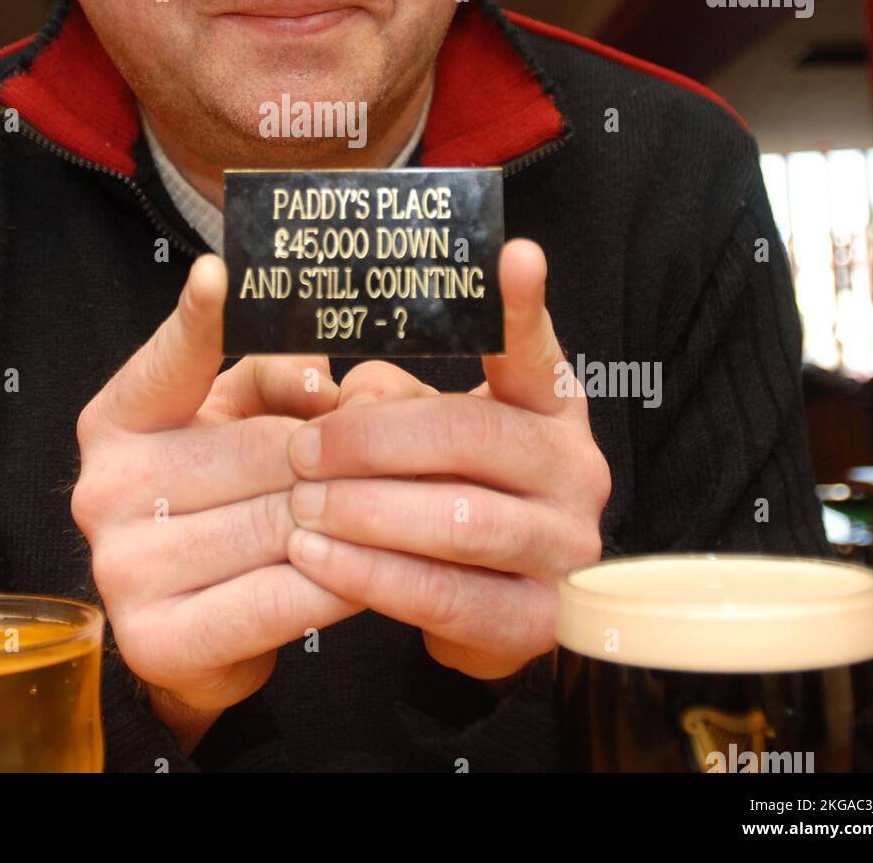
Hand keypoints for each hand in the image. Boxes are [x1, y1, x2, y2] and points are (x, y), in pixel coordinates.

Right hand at [71, 254, 361, 747]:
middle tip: (401, 461)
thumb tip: (319, 381)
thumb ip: (271, 379)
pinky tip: (371, 571)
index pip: (170, 363)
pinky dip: (338, 582)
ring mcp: (124, 568)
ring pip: (282, 524)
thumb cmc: (226, 499)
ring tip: (402, 513)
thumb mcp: (238, 421)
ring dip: (352, 519)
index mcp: (117, 421)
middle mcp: (104, 489)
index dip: (201, 320)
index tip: (220, 273)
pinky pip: (282, 598)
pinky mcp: (159, 640)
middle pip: (264, 452)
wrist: (195, 634)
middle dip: (338, 457)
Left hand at [285, 238, 611, 681]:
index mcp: (549, 406)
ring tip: (300, 505)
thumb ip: (388, 396)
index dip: (521, 307)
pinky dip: (374, 577)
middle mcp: (573, 469)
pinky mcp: (534, 619)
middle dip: (374, 443)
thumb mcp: (420, 427)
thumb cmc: (442, 489)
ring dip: (366, 512)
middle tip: (301, 450)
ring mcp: (564, 547)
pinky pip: (447, 596)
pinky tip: (318, 561)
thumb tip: (342, 390)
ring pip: (460, 521)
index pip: (534, 351)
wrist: (483, 603)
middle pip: (473, 436)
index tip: (513, 253)